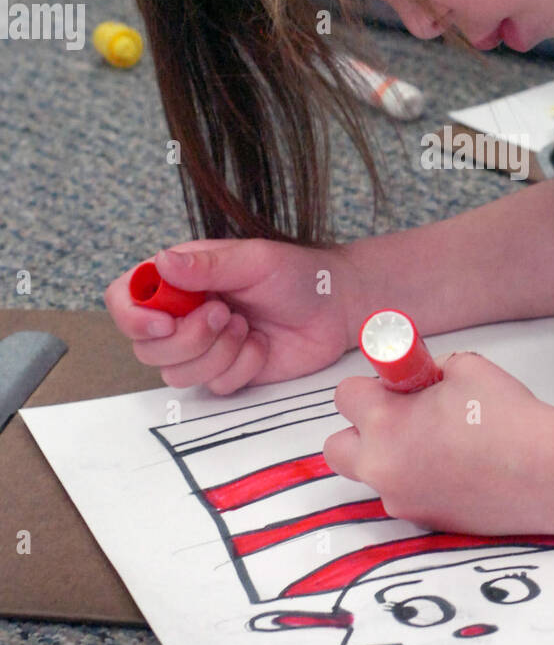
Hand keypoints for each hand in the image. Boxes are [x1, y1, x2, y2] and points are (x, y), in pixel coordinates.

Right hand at [105, 239, 361, 393]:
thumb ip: (206, 265)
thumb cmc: (297, 273)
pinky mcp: (226, 372)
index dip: (133, 317)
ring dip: (215, 353)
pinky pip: (213, 385)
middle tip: (226, 314)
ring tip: (246, 325)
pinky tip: (261, 345)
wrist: (336, 307)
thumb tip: (161, 263)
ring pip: (175, 373)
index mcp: (180, 278)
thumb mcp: (254, 259)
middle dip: (187, 338)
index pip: (125, 297)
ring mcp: (203, 346)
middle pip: (146, 347)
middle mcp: (183, 313)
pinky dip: (240, 367)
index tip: (163, 323)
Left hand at [327, 351, 553, 535]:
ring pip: (372, 476)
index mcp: (386, 424)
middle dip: (362, 428)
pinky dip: (417, 482)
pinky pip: (403, 496)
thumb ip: (423, 370)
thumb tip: (409, 377)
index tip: (397, 384)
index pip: (345, 396)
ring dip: (389, 457)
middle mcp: (383, 468)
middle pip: (337, 447)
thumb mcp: (463, 367)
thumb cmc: (508, 415)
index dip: (372, 385)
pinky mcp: (425, 523)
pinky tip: (457, 470)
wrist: (550, 473)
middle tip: (402, 417)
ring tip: (437, 444)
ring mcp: (402, 501)